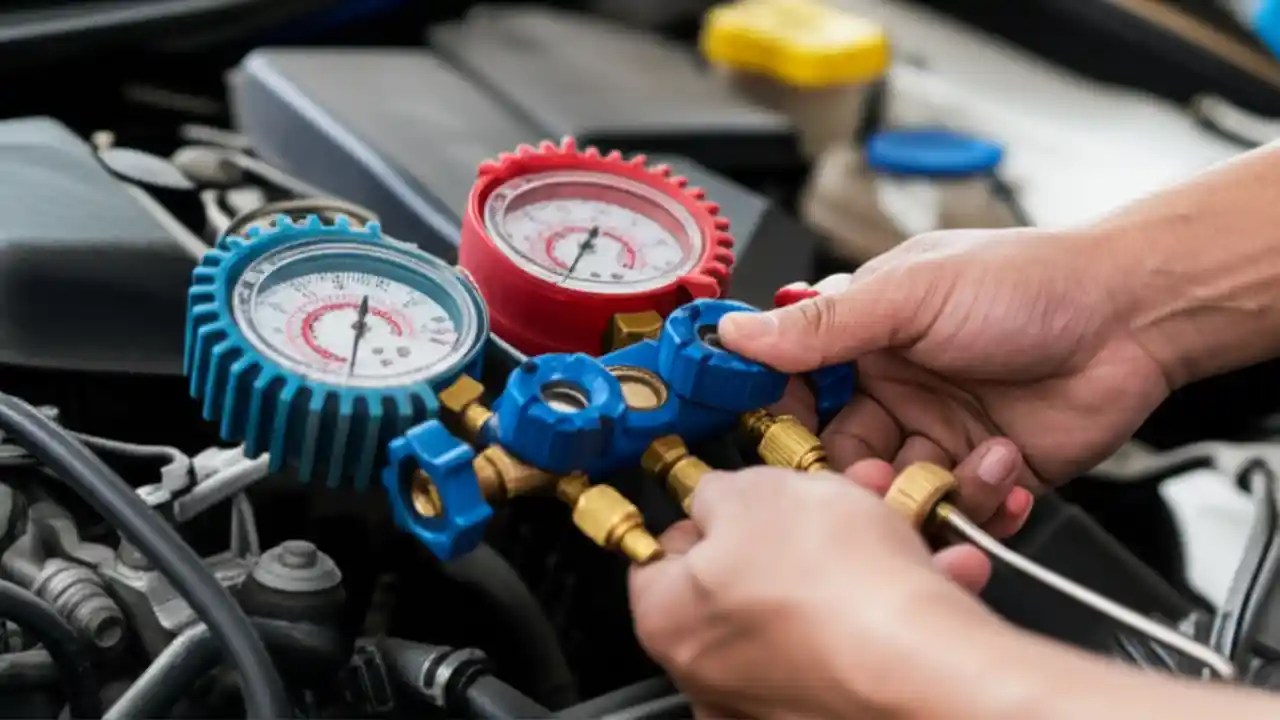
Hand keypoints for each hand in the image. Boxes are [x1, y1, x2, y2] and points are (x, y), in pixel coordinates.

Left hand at [630, 463, 1009, 718]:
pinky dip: (892, 607)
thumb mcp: (756, 491)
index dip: (702, 514)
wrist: (927, 669)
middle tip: (831, 499)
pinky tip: (934, 575)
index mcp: (669, 621)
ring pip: (813, 610)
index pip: (659, 558)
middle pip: (745, 582)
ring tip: (898, 525)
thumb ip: (718, 492)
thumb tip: (714, 498)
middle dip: (798, 529)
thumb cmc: (835, 586)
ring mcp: (774, 705)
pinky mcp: (839, 714)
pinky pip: (860, 646)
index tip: (736, 497)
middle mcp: (712, 677)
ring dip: (858, 559)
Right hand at [723, 228, 1170, 491]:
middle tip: (875, 475)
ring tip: (952, 468)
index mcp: (866, 339)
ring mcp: (942, 433)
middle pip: (840, 456)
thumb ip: (821, 325)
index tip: (777, 445)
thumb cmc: (1028, 281)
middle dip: (853, 475)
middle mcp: (897, 389)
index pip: (796, 392)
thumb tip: (737, 333)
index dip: (782, 421)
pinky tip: (1003, 464)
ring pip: (897, 491)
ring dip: (920, 490)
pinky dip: (979, 500)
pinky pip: (959, 510)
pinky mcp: (988, 473)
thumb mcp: (911, 293)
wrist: (1134, 315)